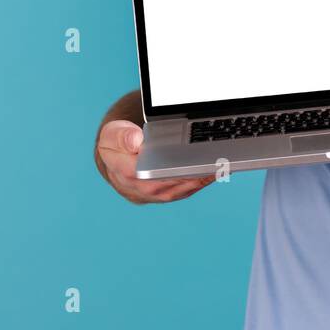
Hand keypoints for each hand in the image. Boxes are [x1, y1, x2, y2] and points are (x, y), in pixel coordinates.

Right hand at [95, 120, 216, 203]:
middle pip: (167, 186)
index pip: (147, 174)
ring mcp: (150, 195)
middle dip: (190, 177)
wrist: (116, 157)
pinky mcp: (161, 196)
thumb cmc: (116, 143)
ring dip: (197, 181)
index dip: (169, 172)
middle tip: (211, 165)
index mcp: (124, 172)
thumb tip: (135, 140)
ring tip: (217, 168)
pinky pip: (181, 192)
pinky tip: (212, 173)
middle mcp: (138, 188)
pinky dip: (197, 183)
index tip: (188, 165)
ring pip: (177, 191)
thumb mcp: (113, 133)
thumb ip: (122, 136)